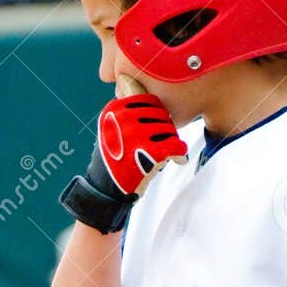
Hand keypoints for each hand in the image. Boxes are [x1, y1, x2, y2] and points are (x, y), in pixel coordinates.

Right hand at [59, 77, 186, 232]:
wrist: (106, 190)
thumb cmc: (114, 158)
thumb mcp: (112, 128)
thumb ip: (128, 111)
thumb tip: (151, 96)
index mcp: (115, 109)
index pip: (147, 100)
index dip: (156, 113)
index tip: (154, 127)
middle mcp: (124, 119)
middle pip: (160, 113)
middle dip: (165, 127)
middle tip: (162, 142)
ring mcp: (136, 135)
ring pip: (169, 128)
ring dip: (171, 141)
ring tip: (165, 152)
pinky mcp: (149, 152)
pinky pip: (176, 145)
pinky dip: (180, 153)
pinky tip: (178, 159)